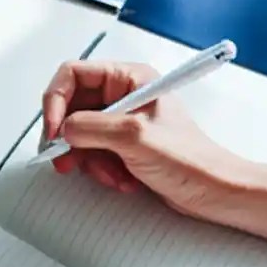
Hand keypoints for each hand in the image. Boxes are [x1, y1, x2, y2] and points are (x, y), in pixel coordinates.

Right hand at [41, 61, 252, 218]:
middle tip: (65, 160)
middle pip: (71, 107)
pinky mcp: (122, 146)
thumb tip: (62, 129)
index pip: (74, 74)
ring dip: (87, 159)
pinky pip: (92, 153)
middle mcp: (123, 96)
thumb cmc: (190, 159)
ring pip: (79, 135)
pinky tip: (122, 179)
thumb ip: (92, 127)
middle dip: (68, 138)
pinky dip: (99, 170)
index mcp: (129, 79)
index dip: (56, 101)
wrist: (213, 192)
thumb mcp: (134, 137)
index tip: (53, 130)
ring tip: (109, 174)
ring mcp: (121, 122)